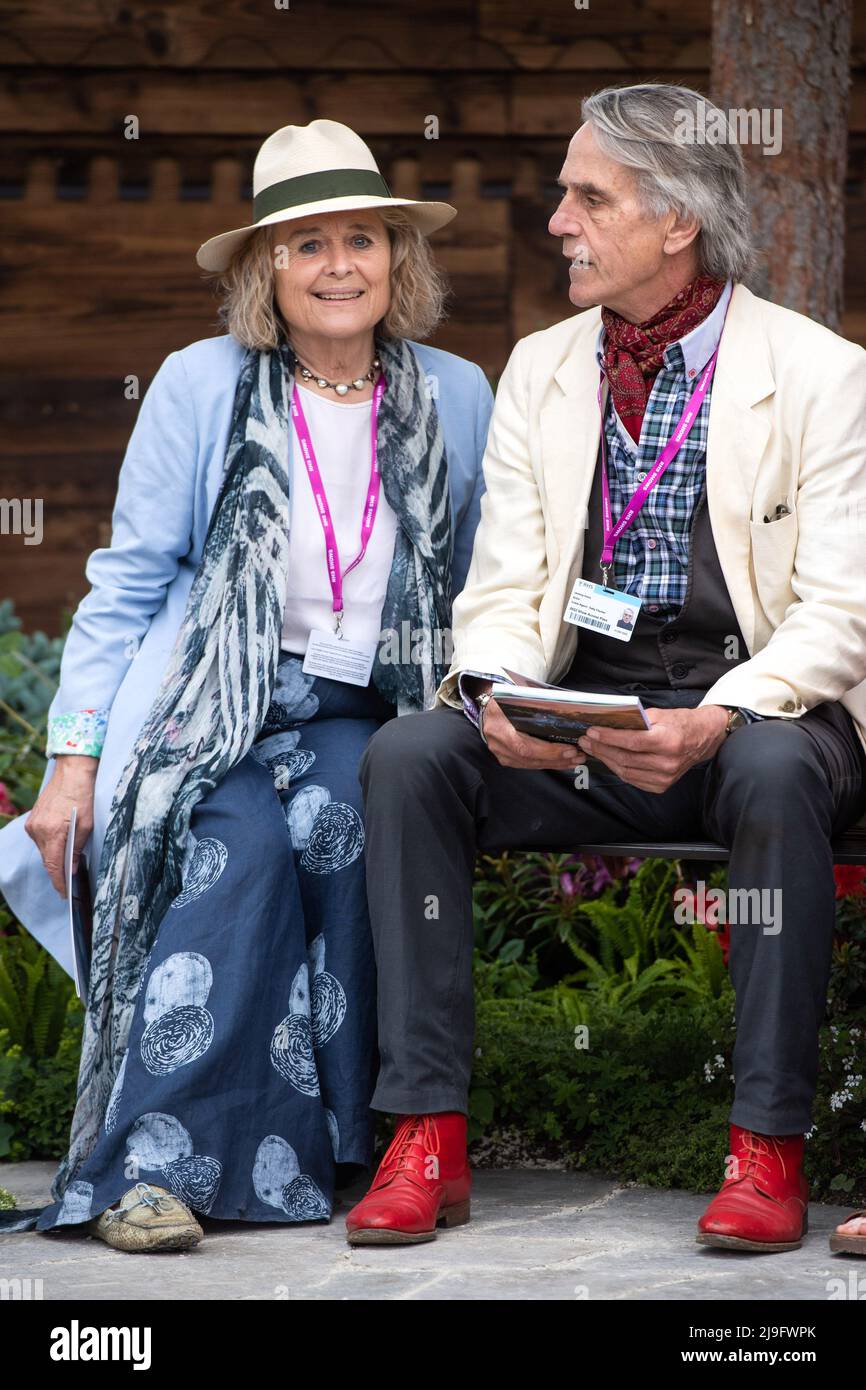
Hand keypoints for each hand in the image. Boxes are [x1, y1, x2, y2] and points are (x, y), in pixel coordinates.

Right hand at [24, 755, 96, 896]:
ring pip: (44, 850)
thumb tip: (72, 868)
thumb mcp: (87, 825)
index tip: (65, 894)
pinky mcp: (32, 820)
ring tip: (67, 867)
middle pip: (47, 860)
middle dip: (58, 872)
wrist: (72, 771)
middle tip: (69, 885)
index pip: (54, 865)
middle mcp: (38, 829)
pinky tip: (61, 847)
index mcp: (52, 831)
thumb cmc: (84, 795)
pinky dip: (50, 846)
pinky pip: (41, 840)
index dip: (59, 882)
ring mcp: (32, 824)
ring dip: (54, 858)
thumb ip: (77, 848)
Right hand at [480, 696, 584, 770]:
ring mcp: (501, 754)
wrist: (487, 709)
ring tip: (575, 760)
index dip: (548, 751)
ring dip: (555, 763)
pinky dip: (547, 764)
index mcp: (499, 727)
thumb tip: (563, 707)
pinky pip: (529, 765)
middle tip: (578, 756)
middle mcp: (498, 745)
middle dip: (556, 759)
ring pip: (531, 764)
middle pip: (530, 759)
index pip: (525, 747)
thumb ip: (534, 704)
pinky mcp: (506, 759)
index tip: (568, 749)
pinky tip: (562, 762)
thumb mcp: (515, 698)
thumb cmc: (502, 701)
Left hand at [577, 705, 729, 793]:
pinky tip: (608, 759)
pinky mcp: (662, 786)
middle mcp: (667, 763)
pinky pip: (633, 779)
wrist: (703, 739)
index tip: (592, 731)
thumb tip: (609, 721)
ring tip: (592, 748)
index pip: (632, 742)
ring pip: (626, 771)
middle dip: (601, 748)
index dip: (609, 737)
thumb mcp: (660, 714)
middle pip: (626, 758)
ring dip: (606, 760)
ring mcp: (665, 778)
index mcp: (669, 742)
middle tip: (586, 740)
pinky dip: (618, 769)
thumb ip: (636, 719)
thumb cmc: (681, 723)